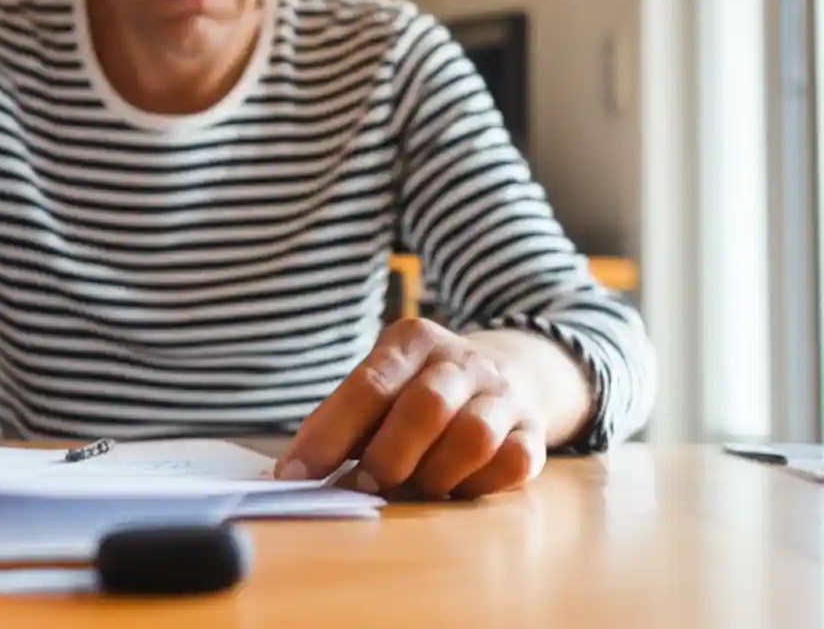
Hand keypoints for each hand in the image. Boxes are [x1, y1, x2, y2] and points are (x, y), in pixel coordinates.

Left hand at [276, 318, 547, 499]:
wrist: (508, 371)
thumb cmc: (418, 390)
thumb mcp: (380, 386)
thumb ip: (341, 423)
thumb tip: (296, 473)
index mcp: (413, 340)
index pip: (368, 385)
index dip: (329, 434)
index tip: (296, 474)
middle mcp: (462, 360)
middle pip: (427, 406)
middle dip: (388, 456)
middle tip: (363, 487)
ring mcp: (503, 395)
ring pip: (474, 437)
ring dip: (434, 475)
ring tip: (412, 488)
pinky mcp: (534, 432)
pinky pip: (511, 464)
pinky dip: (476, 485)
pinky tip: (453, 488)